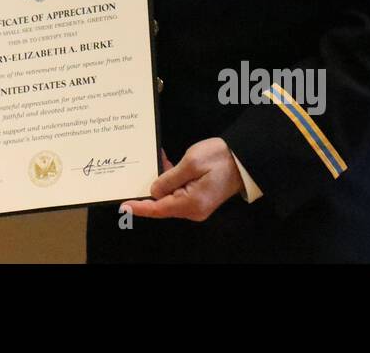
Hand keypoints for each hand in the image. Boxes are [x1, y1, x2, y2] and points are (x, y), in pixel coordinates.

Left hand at [122, 138, 244, 221]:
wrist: (244, 159)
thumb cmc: (220, 158)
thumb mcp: (191, 163)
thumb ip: (169, 178)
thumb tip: (154, 192)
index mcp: (190, 203)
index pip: (158, 209)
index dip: (139, 207)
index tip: (124, 206)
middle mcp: (193, 210)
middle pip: (162, 204)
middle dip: (151, 189)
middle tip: (142, 170)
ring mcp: (197, 206)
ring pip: (170, 197)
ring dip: (162, 181)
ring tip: (160, 160)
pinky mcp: (199, 199)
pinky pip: (179, 193)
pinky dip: (171, 180)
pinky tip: (168, 164)